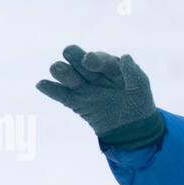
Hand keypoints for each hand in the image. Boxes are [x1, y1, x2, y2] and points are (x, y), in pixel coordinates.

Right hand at [37, 45, 162, 146]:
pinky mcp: (75, 102)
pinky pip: (60, 94)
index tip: (90, 62)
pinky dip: (50, 89)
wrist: (133, 129)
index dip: (94, 58)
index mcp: (109, 66)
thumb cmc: (139, 103)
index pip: (98, 58)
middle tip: (74, 58)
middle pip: (76, 58)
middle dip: (74, 55)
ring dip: (61, 70)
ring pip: (66, 73)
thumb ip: (134, 73)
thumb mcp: (141, 88)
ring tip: (59, 70)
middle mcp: (92, 73)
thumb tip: (125, 57)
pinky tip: (42, 85)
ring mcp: (82, 86)